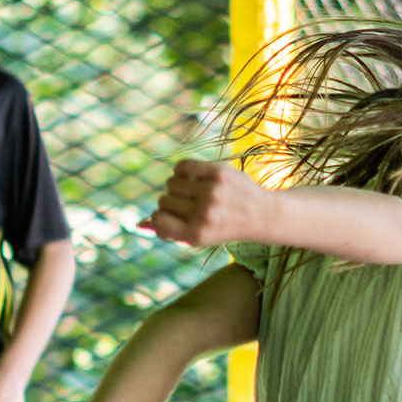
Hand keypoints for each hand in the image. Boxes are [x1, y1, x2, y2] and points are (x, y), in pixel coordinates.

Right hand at [144, 160, 273, 246]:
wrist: (262, 215)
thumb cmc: (223, 226)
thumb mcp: (197, 236)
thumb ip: (169, 230)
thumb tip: (139, 223)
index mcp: (196, 235)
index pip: (158, 220)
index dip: (159, 216)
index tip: (170, 216)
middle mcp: (204, 215)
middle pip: (164, 200)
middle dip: (171, 201)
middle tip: (189, 205)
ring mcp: (212, 193)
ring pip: (171, 182)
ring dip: (177, 185)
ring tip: (192, 190)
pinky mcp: (219, 173)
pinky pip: (182, 166)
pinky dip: (182, 170)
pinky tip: (192, 176)